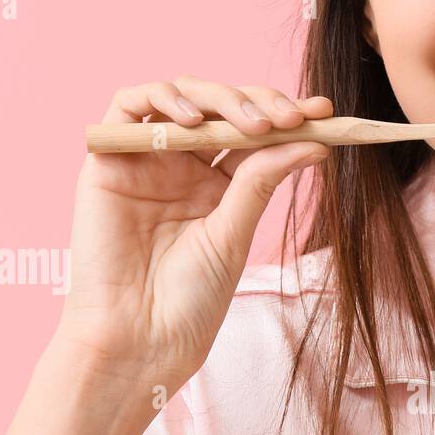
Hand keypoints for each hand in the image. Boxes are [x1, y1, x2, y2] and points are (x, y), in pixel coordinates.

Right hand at [56, 76, 333, 392]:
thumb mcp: (235, 235)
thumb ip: (261, 181)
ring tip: (254, 124)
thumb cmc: (189, 300)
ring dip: (220, 99)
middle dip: (260, 103)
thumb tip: (314, 142)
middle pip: (221, 110)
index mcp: (219, 187)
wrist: (139, 337)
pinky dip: (162, 98)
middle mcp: (182, 167)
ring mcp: (146, 160)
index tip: (326, 112)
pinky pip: (129, 105)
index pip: (254, 136)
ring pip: (181, 97)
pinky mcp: (108, 160)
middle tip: (291, 116)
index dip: (287, 117)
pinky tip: (195, 121)